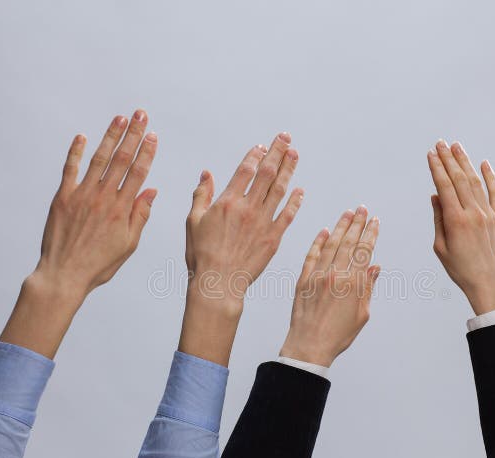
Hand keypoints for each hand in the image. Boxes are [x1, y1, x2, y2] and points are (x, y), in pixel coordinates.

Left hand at [0, 110, 157, 357]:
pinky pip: (70, 169)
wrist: (64, 274)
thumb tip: (150, 190)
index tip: (153, 135)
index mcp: (121, 210)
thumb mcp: (128, 244)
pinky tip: (83, 137)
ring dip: (110, 137)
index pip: (137, 173)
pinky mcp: (63, 198)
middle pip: (121, 160)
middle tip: (141, 115)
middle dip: (133, 135)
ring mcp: (81, 196)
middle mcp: (103, 198)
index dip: (147, 152)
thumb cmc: (98, 264)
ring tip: (120, 119)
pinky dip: (76, 152)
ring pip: (98, 159)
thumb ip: (140, 215)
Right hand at [179, 133, 303, 365]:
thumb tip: (207, 174)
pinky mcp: (273, 238)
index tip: (263, 146)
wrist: (219, 283)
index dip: (255, 155)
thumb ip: (202, 195)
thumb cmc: (202, 255)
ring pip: (280, 190)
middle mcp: (247, 208)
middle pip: (266, 173)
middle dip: (277, 152)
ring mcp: (263, 223)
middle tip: (285, 138)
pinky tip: (300, 190)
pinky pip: (288, 215)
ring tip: (295, 153)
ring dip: (288, 169)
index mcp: (227, 202)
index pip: (245, 170)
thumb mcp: (193, 222)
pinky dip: (295, 201)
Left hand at [280, 207, 380, 366]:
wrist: (309, 345)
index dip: (370, 234)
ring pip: (331, 245)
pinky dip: (318, 242)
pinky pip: (311, 255)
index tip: (375, 221)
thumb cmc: (338, 334)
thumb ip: (368, 287)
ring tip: (347, 213)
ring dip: (340, 227)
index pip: (364, 251)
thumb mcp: (362, 314)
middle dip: (357, 223)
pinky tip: (324, 231)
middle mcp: (336, 275)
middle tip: (362, 209)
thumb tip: (375, 267)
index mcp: (353, 284)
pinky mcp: (303, 280)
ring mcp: (318, 276)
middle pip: (349, 243)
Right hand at [427, 140, 494, 315]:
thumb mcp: (441, 247)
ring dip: (466, 162)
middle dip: (448, 159)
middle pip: (459, 179)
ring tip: (456, 147)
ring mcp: (489, 215)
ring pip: (476, 182)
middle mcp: (474, 214)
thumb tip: (436, 195)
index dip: (437, 168)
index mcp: (456, 221)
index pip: (445, 187)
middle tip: (440, 143)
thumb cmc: (461, 270)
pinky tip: (484, 164)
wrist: (490, 283)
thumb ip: (439, 219)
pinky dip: (490, 177)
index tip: (430, 154)